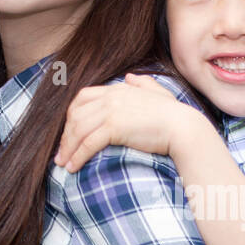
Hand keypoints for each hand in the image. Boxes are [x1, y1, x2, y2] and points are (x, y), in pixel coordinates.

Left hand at [55, 74, 194, 172]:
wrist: (183, 127)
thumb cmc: (173, 114)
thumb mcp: (156, 92)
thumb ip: (142, 83)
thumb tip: (129, 77)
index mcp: (117, 89)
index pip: (82, 98)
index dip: (71, 116)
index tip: (67, 133)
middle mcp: (111, 97)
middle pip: (76, 115)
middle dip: (65, 135)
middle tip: (60, 153)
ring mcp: (111, 111)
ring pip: (78, 130)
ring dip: (67, 148)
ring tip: (62, 164)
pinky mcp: (114, 128)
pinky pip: (88, 143)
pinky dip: (77, 156)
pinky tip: (73, 167)